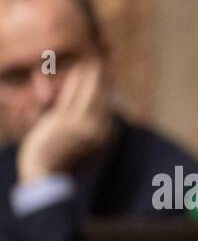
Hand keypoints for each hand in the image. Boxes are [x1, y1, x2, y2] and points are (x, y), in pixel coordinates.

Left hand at [17, 58, 111, 181]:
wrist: (47, 179)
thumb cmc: (59, 167)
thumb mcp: (81, 152)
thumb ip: (89, 136)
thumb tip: (95, 127)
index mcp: (105, 139)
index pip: (107, 109)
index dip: (105, 92)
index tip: (105, 79)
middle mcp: (99, 131)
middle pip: (102, 99)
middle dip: (102, 80)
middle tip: (101, 63)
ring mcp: (84, 126)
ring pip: (90, 94)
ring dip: (91, 76)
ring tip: (92, 61)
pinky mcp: (67, 121)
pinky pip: (73, 94)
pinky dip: (77, 80)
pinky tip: (78, 68)